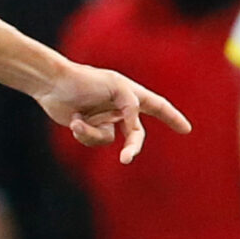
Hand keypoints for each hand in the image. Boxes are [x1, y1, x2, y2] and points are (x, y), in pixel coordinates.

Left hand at [39, 63, 189, 162]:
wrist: (53, 84)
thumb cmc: (84, 80)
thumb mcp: (115, 86)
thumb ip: (132, 104)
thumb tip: (133, 125)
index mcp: (131, 94)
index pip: (158, 107)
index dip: (173, 118)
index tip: (186, 130)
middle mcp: (121, 109)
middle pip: (136, 134)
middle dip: (131, 146)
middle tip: (126, 158)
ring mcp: (106, 119)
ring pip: (109, 140)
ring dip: (92, 132)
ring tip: (78, 119)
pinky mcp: (90, 128)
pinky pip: (94, 140)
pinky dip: (84, 132)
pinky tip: (74, 120)